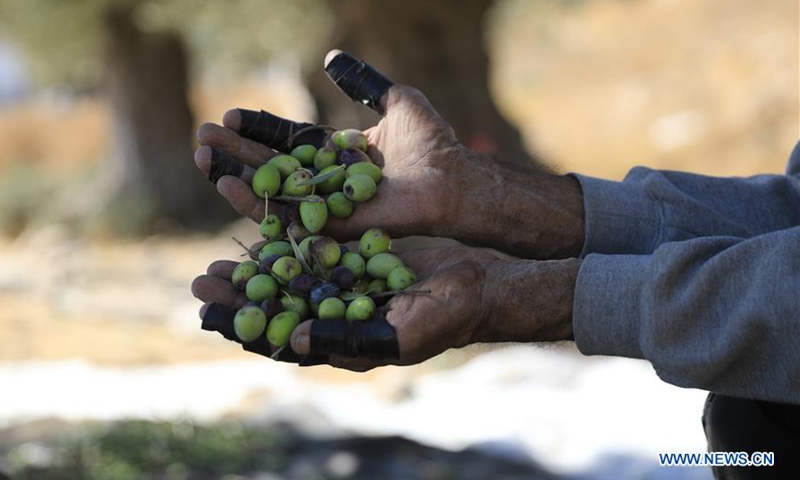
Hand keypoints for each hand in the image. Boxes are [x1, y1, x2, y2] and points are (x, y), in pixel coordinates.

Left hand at [191, 246, 580, 370]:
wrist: (480, 283)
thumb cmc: (445, 318)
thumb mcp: (399, 335)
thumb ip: (348, 339)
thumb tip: (293, 339)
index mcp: (338, 340)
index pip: (278, 335)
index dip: (241, 324)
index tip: (206, 310)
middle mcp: (334, 311)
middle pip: (274, 301)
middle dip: (237, 290)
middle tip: (201, 275)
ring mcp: (344, 280)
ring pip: (289, 267)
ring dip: (256, 257)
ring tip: (221, 247)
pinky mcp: (356, 251)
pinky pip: (314, 237)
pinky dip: (289, 225)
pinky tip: (265, 210)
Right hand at [193, 50, 585, 257]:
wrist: (452, 181)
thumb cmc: (432, 145)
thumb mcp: (397, 100)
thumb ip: (363, 82)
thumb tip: (331, 60)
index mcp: (339, 157)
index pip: (290, 141)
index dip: (261, 129)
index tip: (232, 114)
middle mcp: (327, 184)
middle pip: (271, 167)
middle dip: (236, 152)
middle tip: (202, 136)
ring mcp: (326, 208)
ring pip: (270, 192)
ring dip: (233, 174)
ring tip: (202, 155)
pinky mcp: (328, 229)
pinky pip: (284, 216)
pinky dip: (254, 201)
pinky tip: (225, 183)